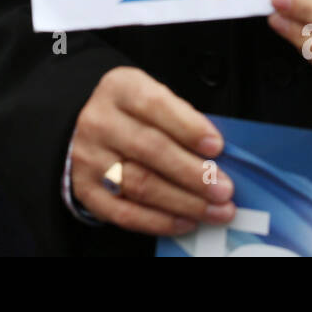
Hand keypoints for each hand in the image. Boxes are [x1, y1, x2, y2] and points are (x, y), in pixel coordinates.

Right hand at [70, 67, 235, 236]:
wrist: (93, 130)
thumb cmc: (136, 115)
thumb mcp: (155, 99)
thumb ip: (182, 119)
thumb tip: (219, 156)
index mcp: (120, 89)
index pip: (155, 105)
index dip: (188, 127)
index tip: (217, 146)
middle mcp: (99, 122)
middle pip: (150, 149)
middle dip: (193, 173)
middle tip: (224, 188)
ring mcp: (89, 158)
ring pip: (140, 184)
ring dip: (185, 202)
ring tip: (216, 209)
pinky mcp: (87, 191)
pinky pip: (125, 213)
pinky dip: (161, 221)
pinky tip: (187, 222)